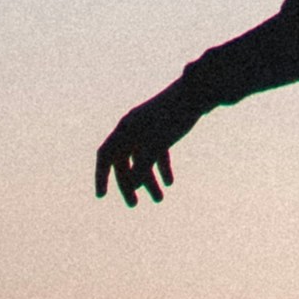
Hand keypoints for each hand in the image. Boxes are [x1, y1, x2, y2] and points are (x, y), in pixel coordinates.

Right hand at [96, 43, 262, 206]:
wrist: (196, 93)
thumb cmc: (174, 118)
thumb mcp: (157, 145)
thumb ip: (143, 166)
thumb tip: (131, 187)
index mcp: (125, 129)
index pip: (105, 156)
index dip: (101, 176)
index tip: (102, 196)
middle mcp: (132, 129)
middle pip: (124, 162)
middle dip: (129, 184)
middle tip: (134, 205)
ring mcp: (147, 129)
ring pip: (142, 159)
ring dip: (149, 180)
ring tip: (160, 199)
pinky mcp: (162, 129)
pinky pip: (156, 153)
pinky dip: (162, 167)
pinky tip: (170, 182)